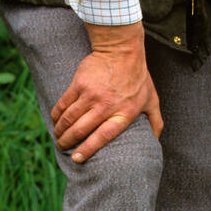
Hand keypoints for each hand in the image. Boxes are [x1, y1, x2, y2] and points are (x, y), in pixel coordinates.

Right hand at [51, 20, 162, 162]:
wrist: (122, 51)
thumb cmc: (138, 78)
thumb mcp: (152, 100)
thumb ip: (155, 121)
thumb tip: (155, 141)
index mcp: (124, 113)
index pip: (103, 136)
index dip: (88, 149)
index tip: (77, 159)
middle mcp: (106, 106)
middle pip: (81, 130)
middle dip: (68, 142)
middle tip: (63, 147)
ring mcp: (91, 94)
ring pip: (69, 119)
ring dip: (60, 131)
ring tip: (58, 137)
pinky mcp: (79, 84)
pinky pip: (63, 104)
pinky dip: (56, 115)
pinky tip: (55, 121)